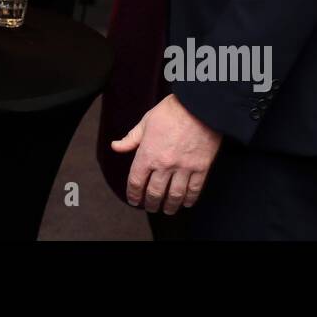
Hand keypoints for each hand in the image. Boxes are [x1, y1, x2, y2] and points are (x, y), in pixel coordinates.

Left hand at [111, 93, 222, 213]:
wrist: (198, 105)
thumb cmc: (171, 111)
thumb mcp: (146, 122)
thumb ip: (131, 139)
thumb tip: (115, 146)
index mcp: (147, 153)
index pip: (136, 181)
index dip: (133, 194)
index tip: (134, 200)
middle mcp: (164, 164)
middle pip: (154, 192)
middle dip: (151, 203)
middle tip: (150, 207)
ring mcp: (183, 168)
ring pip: (174, 195)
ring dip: (170, 206)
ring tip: (167, 210)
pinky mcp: (201, 168)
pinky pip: (194, 189)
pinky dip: (189, 199)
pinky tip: (185, 202)